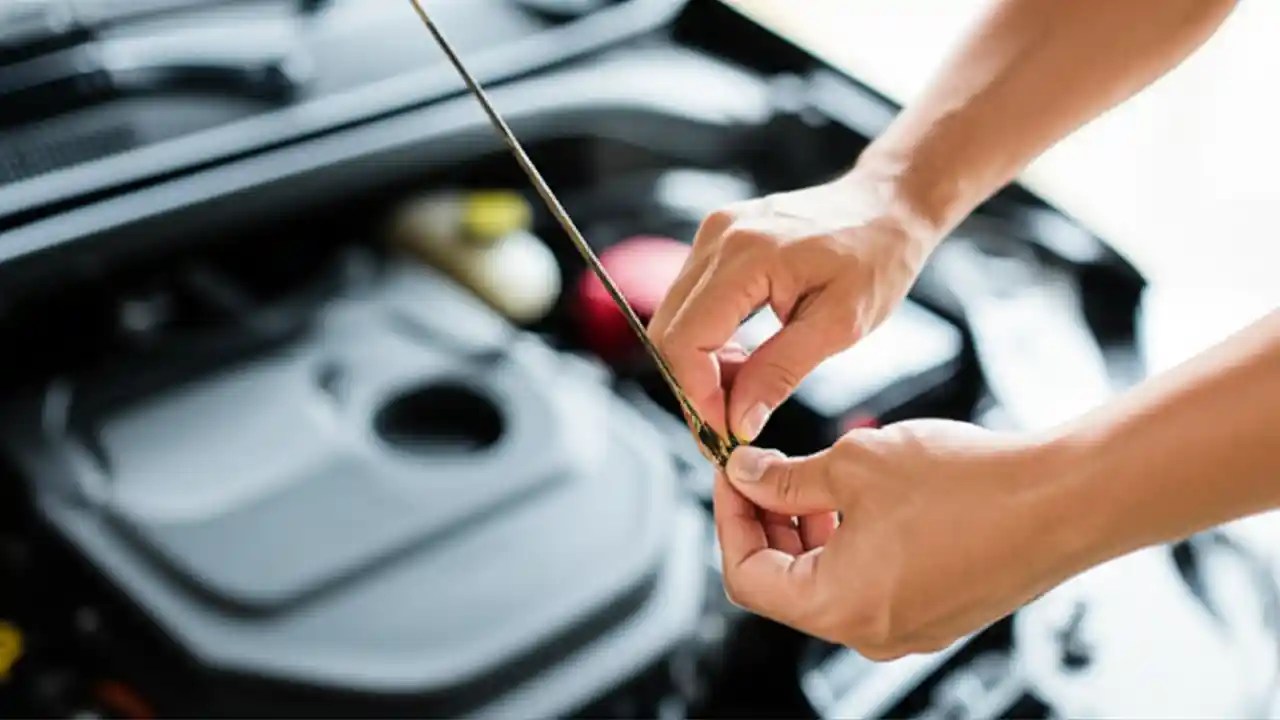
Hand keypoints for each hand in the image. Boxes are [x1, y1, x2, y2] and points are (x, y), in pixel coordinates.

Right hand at [648, 171, 938, 441]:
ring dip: (700, 369)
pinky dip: (708, 344)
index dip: (697, 395)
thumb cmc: (876, 259)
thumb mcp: (840, 325)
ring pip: (676, 322)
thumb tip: (738, 421)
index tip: (726, 433)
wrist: (885, 206)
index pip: (686, 339)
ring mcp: (713, 236)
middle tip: (729, 428)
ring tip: (743, 398)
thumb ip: (781, 371)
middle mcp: (718, 238)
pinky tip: (743, 364)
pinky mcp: (717, 242)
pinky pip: (692, 305)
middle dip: (692, 389)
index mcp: (747, 255)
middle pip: (670, 333)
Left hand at [715, 420, 1090, 659]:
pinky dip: (849, 541)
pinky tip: (860, 496)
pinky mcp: (936, 611)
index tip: (732, 473)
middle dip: (767, 521)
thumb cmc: (968, 486)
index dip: (730, 518)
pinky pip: (870, 582)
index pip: (747, 576)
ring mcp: (906, 628)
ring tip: (813, 474)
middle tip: (764, 467)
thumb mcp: (854, 465)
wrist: (1064, 500)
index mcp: (837, 608)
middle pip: (785, 582)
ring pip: (827, 580)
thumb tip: (744, 476)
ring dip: (808, 529)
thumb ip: (785, 478)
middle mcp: (869, 634)